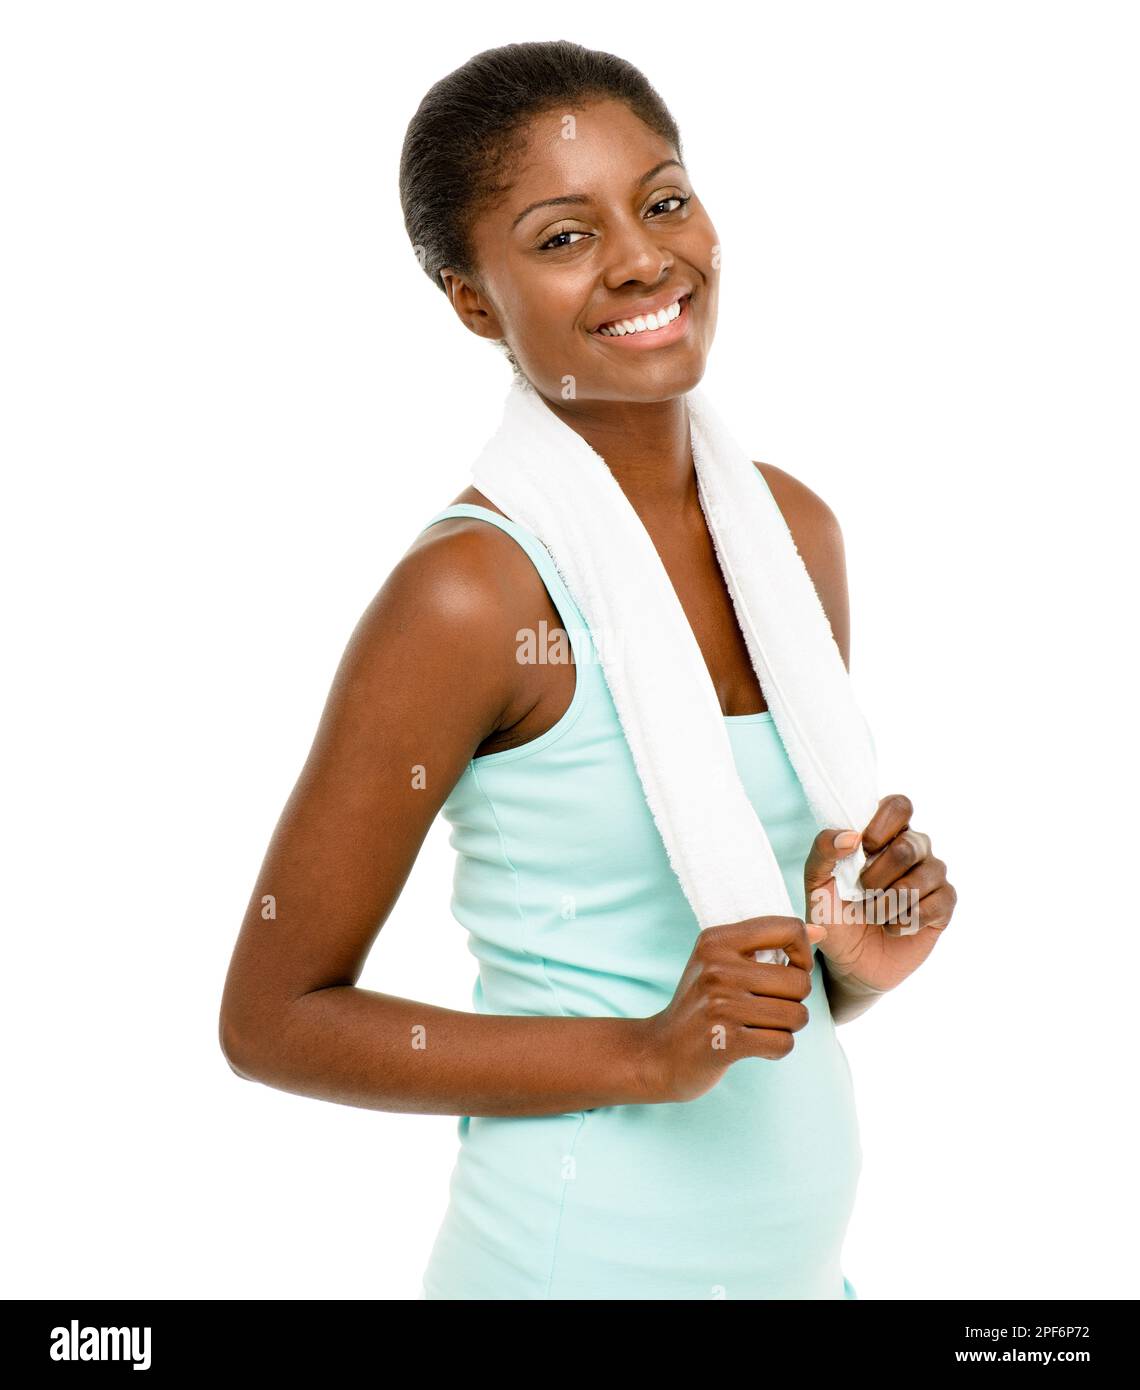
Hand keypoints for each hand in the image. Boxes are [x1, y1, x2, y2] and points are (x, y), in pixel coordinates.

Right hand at [636, 916, 817, 1102]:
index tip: (790, 971)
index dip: (802, 955)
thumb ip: (768, 944)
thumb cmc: (700, 1004)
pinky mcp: (726, 1041)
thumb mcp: (721, 962)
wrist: (660, 1053)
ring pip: (796, 1016)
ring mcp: (721, 1005)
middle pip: (800, 982)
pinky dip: (776, 1049)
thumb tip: (820, 932)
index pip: (788, 928)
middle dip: (794, 1001)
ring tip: (761, 1026)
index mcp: (716, 940)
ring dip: (786, 1027)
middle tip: (769, 1008)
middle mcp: (717, 968)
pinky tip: (755, 1045)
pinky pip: (783, 1043)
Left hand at [803, 793, 956, 992]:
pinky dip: (908, 920)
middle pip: (910, 845)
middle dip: (878, 876)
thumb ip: (822, 851)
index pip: (899, 804)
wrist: (848, 963)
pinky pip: (939, 902)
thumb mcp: (815, 884)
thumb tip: (851, 836)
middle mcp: (913, 848)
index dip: (882, 826)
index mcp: (883, 834)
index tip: (864, 849)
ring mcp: (932, 876)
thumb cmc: (833, 916)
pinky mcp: (943, 906)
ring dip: (891, 903)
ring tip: (875, 915)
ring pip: (926, 874)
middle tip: (863, 893)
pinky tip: (893, 927)